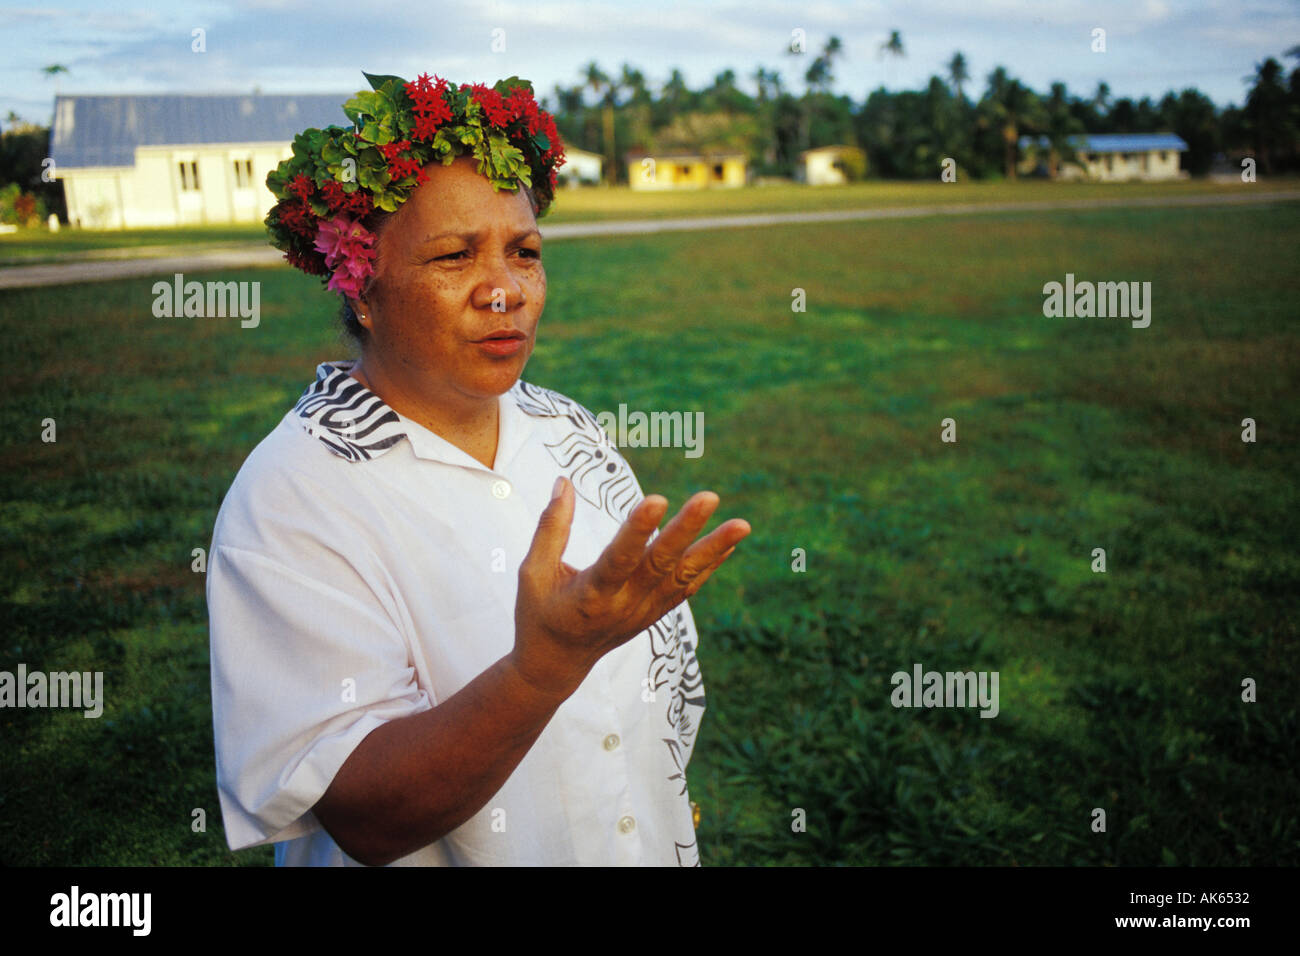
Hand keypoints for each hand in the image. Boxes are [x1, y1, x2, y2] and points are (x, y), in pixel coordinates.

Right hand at [510, 477, 750, 698]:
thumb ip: (551, 527)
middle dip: (686, 529)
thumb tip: (564, 480)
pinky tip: (730, 543)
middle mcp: (623, 605)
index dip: (637, 530)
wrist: (555, 665)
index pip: (618, 559)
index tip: (656, 498)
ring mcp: (644, 612)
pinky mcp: (655, 614)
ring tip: (742, 525)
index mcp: (590, 594)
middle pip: (661, 564)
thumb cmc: (539, 613)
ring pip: (684, 578)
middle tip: (709, 497)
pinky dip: (709, 566)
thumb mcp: (532, 573)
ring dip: (713, 550)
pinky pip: (687, 589)